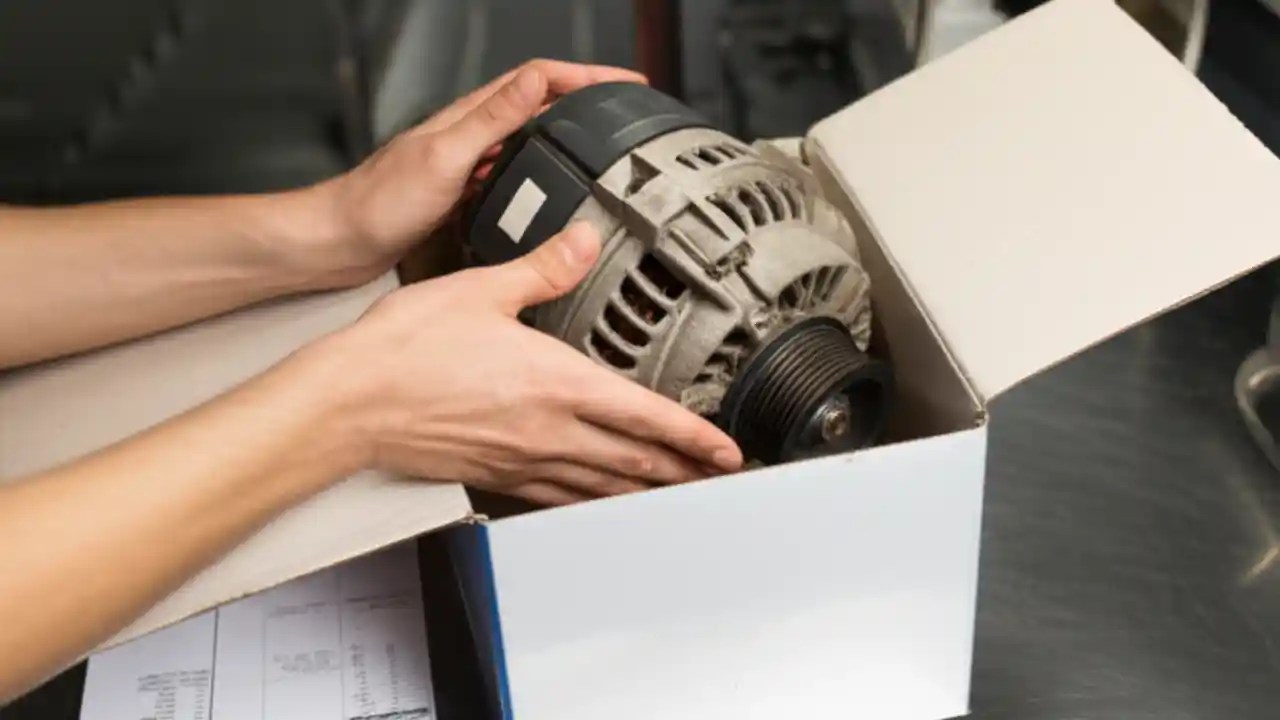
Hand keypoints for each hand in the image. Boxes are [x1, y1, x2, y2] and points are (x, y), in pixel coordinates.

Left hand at [307, 59, 647, 285]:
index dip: (586, 77)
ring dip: (568, 133)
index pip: (539, 80)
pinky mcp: (463, 190)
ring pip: (531, 136)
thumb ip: (492, 119)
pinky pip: (516, 171)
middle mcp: (471, 134)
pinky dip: (544, 170)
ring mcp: (468, 161)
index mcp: (470, 117)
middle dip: (587, 100)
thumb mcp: (444, 156)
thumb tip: (535, 82)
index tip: (626, 85)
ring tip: (604, 143)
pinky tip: (553, 189)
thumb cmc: (379, 203)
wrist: (340, 240)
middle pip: (541, 103)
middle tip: (626, 110)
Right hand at [315, 223, 743, 505]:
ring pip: (601, 484)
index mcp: (554, 382)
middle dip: (683, 470)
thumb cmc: (404, 349)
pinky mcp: (494, 474)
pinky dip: (592, 499)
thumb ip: (543, 268)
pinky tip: (599, 499)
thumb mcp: (481, 290)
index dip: (692, 436)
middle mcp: (546, 429)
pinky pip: (558, 494)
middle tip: (717, 479)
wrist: (349, 401)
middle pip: (633, 459)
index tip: (724, 448)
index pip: (644, 415)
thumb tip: (582, 240)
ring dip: (645, 490)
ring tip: (676, 494)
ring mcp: (521, 458)